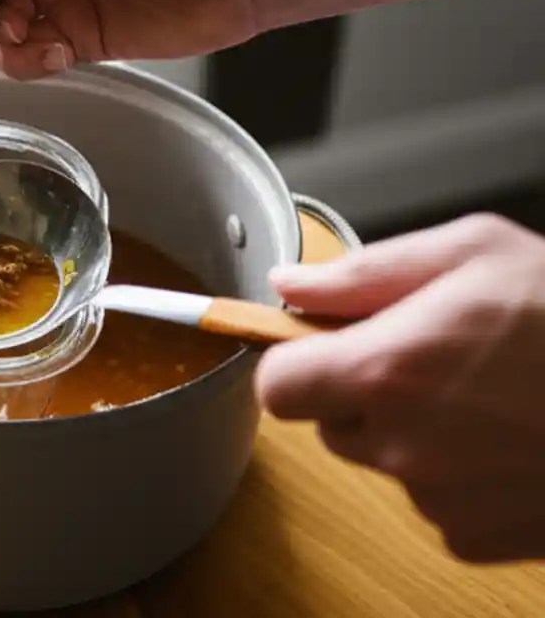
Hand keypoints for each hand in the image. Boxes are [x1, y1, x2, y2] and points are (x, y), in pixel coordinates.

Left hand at [256, 214, 544, 562]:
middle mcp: (400, 445)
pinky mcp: (474, 537)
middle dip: (362, 389)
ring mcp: (437, 499)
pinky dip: (458, 474)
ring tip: (491, 393)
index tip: (326, 344)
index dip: (297, 362)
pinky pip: (434, 501)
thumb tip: (290, 284)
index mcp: (386, 371)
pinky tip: (512, 437)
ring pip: (385, 460)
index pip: (278, 387)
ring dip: (414, 431)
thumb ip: (364, 273)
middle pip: (331, 423)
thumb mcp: (474, 254)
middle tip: (435, 356)